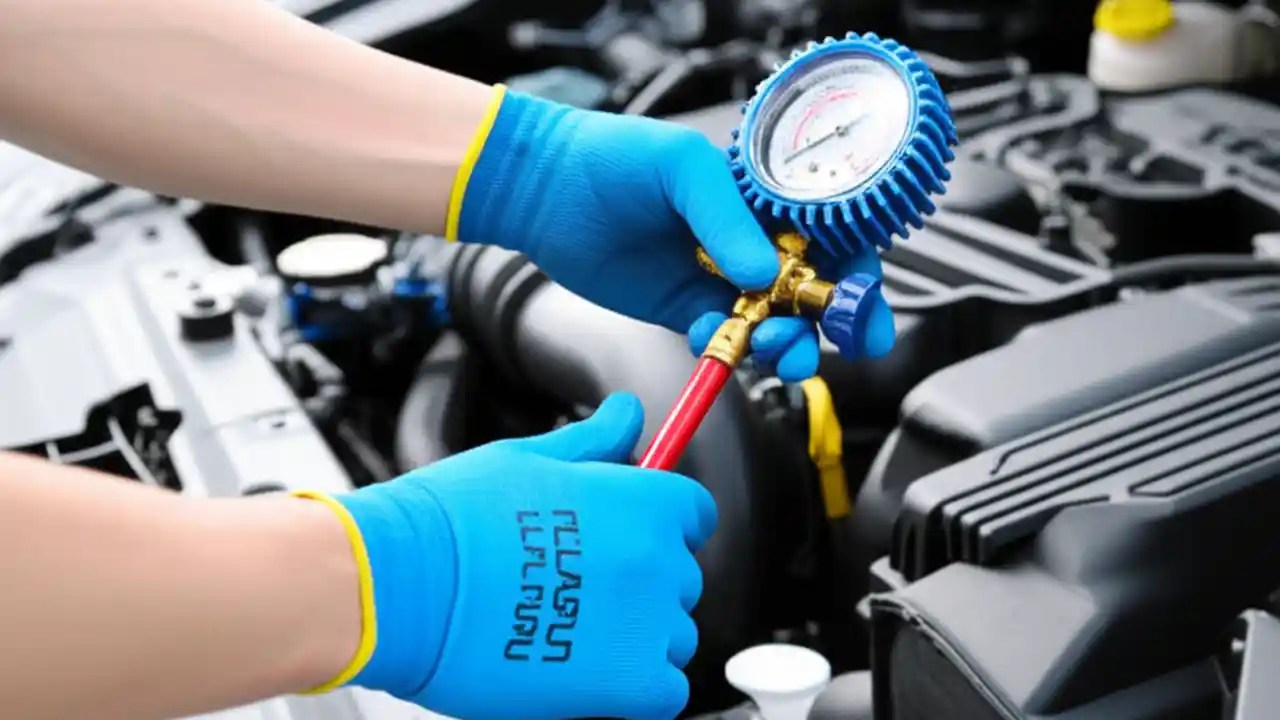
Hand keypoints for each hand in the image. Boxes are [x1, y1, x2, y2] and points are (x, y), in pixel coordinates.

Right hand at [328, 394, 715, 719]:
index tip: (630, 537)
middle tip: (577, 587)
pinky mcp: (628, 684)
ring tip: (573, 632)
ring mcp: (646, 624)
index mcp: (642, 500)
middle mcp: (657, 559)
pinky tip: (590, 672)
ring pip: (671, 635)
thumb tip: (628, 414)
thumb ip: (593, 442)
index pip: (693, 513)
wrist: (403, 583)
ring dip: (638, 637)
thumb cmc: (453, 519)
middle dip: (638, 582)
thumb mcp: (529, 459)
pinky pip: (666, 691)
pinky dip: (639, 688)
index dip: (661, 525)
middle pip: (678, 577)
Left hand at [452, 87, 891, 380]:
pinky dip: (727, 347)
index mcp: (763, 199)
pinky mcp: (683, 307)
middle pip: (812, 290)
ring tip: (776, 351)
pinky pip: (721, 337)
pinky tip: (710, 335)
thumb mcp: (682, 168)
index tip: (862, 307)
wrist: (544, 190)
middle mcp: (750, 240)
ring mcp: (718, 277)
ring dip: (785, 343)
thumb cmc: (614, 155)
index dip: (856, 273)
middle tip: (827, 343)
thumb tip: (763, 274)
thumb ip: (727, 219)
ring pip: (772, 322)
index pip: (831, 236)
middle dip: (830, 324)